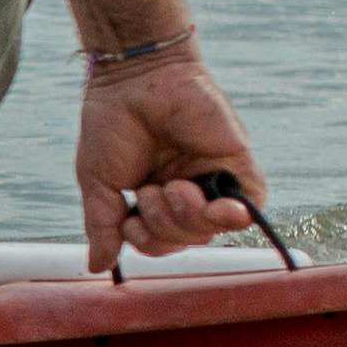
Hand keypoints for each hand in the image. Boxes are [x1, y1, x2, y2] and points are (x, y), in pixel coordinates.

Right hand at [74, 50, 264, 275]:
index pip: (160, 240)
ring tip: (171, 186)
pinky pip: (248, 206)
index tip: (128, 220)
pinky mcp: (237, 164)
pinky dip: (228, 214)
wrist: (133, 81)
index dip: (146, 241)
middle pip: (187, 239)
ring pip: (213, 229)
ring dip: (186, 218)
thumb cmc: (111, 124)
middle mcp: (187, 190)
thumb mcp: (99, 184)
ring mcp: (212, 178)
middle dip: (164, 228)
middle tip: (149, 194)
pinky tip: (208, 199)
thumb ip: (103, 226)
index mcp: (155, 196)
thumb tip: (97, 266)